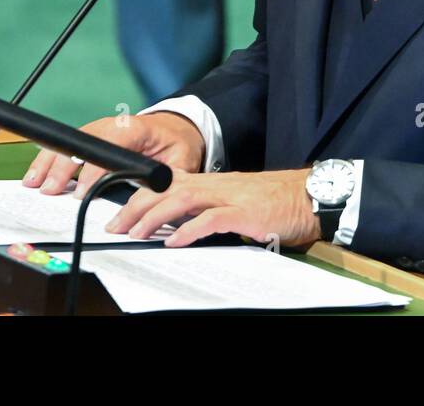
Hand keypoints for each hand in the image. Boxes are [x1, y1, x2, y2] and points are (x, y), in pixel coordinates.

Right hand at [21, 112, 205, 198]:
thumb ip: (173, 176)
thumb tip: (163, 194)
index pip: (109, 146)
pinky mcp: (91, 136)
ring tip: (34, 182)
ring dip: (50, 162)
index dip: (94, 170)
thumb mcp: (183, 159)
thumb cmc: (176, 143)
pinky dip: (50, 158)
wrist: (174, 128)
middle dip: (64, 167)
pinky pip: (67, 145)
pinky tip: (38, 173)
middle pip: (81, 143)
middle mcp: (113, 125)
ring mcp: (99, 128)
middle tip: (51, 190)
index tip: (82, 190)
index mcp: (136, 128)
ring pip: (69, 142)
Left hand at [103, 168, 320, 248]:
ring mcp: (230, 197)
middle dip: (136, 207)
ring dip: (154, 216)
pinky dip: (189, 229)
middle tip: (114, 226)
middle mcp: (216, 185)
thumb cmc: (275, 202)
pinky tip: (174, 241)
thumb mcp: (235, 202)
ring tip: (135, 233)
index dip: (139, 197)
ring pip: (182, 199)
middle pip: (166, 188)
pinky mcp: (245, 212)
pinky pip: (211, 218)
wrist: (309, 195)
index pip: (167, 184)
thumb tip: (178, 226)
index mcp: (212, 183)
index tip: (119, 216)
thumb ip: (208, 209)